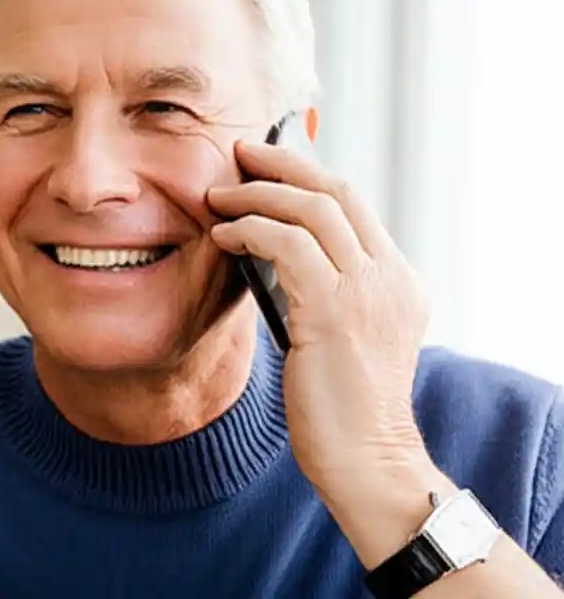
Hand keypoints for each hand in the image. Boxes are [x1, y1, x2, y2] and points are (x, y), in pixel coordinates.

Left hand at [205, 140, 434, 501]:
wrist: (365, 460)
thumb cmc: (342, 408)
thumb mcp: (341, 337)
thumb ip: (322, 293)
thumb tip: (272, 253)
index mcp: (398, 281)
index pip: (353, 205)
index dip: (306, 175)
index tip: (264, 163)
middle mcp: (391, 278)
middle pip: (337, 191)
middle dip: (283, 164)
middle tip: (239, 153)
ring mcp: (368, 292)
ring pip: (311, 210)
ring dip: (257, 195)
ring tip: (216, 196)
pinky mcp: (335, 311)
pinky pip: (286, 245)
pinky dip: (249, 230)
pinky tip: (221, 235)